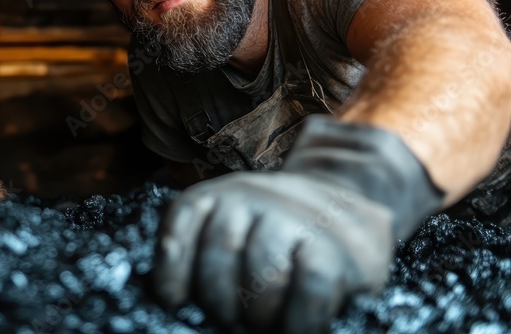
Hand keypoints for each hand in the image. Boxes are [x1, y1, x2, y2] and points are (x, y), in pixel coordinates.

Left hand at [153, 116, 442, 332]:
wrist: (345, 202)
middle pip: (220, 253)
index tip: (173, 302)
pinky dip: (298, 322)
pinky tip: (292, 330)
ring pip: (263, 273)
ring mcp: (294, 219)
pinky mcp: (333, 249)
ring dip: (257, 314)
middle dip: (217, 301)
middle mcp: (252, 199)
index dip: (171, 268)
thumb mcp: (230, 227)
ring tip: (258, 326)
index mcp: (217, 196)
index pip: (182, 222)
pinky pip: (309, 291)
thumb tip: (179, 303)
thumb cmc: (272, 234)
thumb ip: (201, 254)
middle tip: (226, 322)